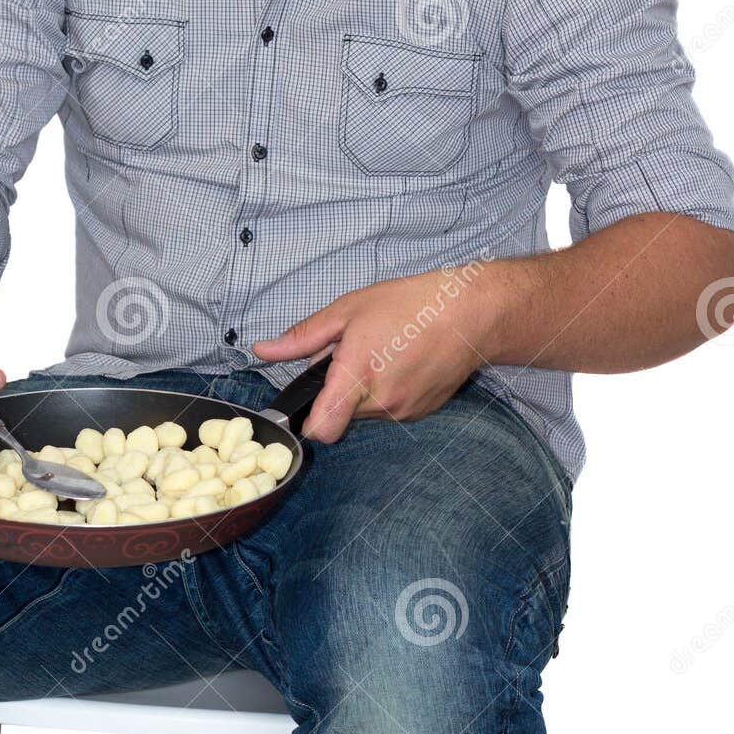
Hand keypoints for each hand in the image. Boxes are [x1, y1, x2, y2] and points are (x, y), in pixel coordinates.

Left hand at [251, 267, 494, 443]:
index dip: (307, 422)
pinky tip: (400, 364)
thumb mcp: (348, 309)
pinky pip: (389, 410)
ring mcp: (403, 411)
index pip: (321, 429)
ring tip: (381, 354)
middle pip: (339, 417)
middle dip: (337, 392)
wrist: (470, 314)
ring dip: (362, 392)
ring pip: (364, 414)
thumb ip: (302, 337)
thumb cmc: (411, 304)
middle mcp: (381, 401)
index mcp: (358, 374)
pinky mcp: (420, 413)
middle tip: (352, 355)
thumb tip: (263, 350)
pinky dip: (386, 393)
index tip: (308, 402)